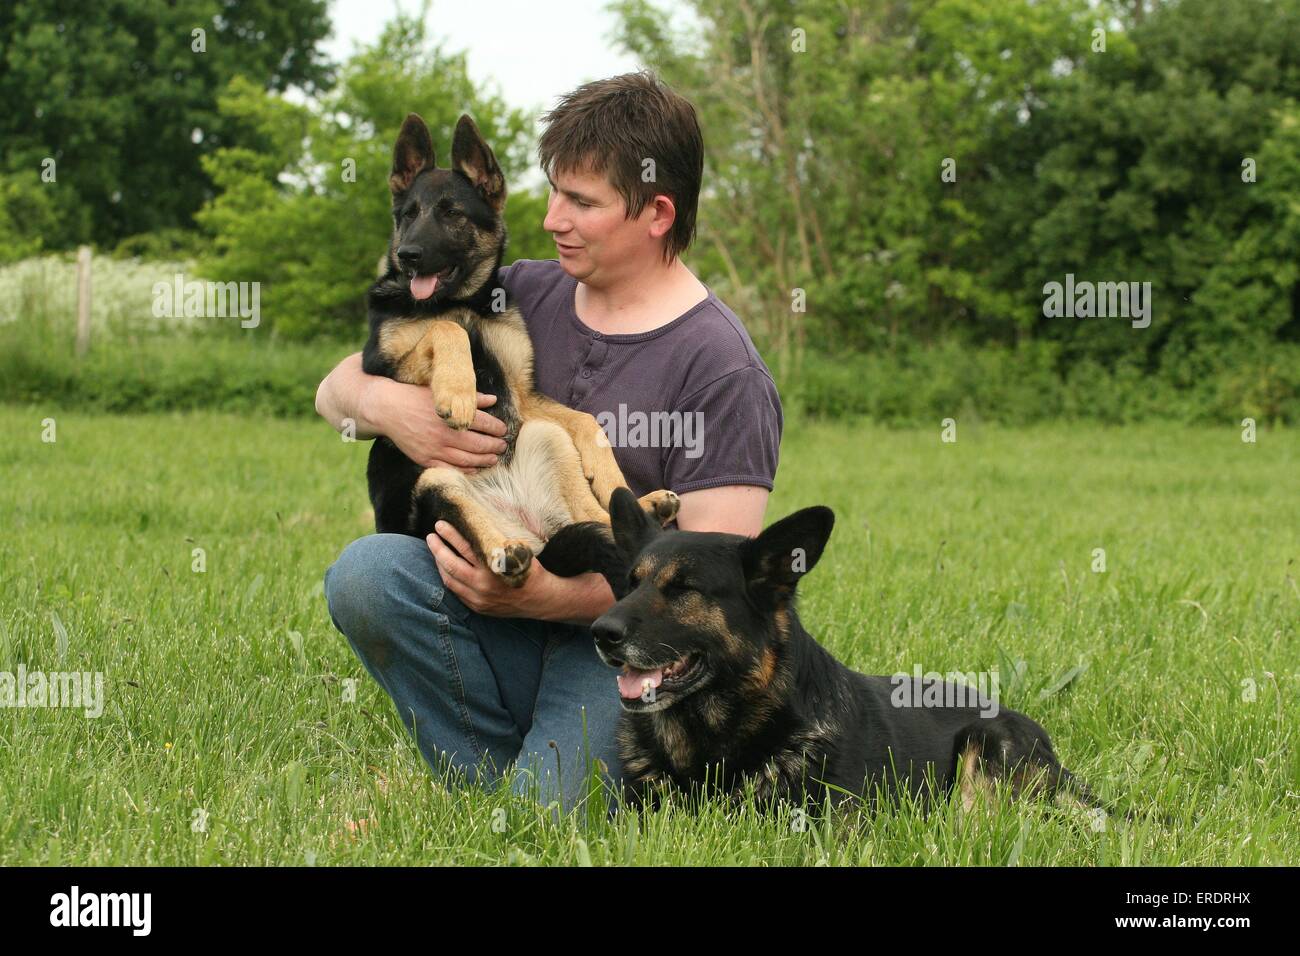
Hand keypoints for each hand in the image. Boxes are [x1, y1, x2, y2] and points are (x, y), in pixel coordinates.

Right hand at [376, 384, 507, 474]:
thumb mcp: (442, 393)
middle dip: (494, 446)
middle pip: (479, 444)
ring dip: (484, 460)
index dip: (497, 428)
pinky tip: (475, 469)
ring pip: (467, 459)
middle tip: (503, 446)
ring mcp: (435, 448)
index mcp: (452, 415)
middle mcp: (445, 434)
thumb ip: (469, 398)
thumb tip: (493, 399)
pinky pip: (450, 469)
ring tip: (494, 458)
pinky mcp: (426, 459)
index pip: (483, 423)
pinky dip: (466, 471)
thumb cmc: (416, 398)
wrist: (388, 410)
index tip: (503, 430)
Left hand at [427, 520, 555, 617]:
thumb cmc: (530, 570)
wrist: (540, 599)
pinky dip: (448, 578)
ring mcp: (478, 598)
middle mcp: (483, 584)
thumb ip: (497, 540)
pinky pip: (456, 591)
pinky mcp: (477, 607)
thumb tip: (478, 522)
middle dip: (438, 548)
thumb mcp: (517, 550)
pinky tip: (445, 568)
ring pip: (450, 579)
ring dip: (439, 563)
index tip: (440, 525)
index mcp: (492, 567)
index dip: (451, 535)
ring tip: (435, 551)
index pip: (465, 547)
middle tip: (431, 536)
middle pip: (451, 564)